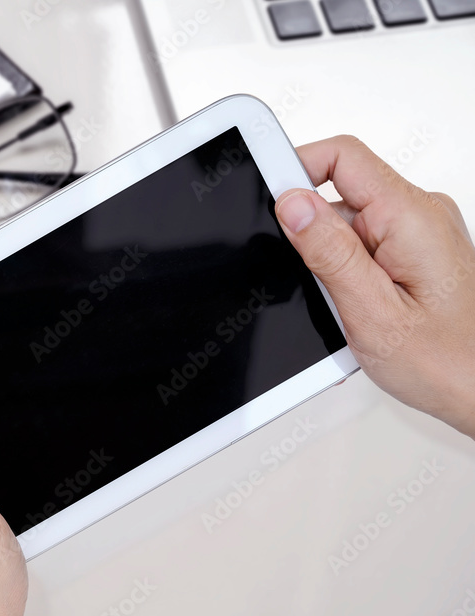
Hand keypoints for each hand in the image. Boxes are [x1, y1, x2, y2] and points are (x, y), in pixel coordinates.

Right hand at [274, 135, 474, 437]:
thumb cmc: (447, 362)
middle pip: (338, 189)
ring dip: (328, 257)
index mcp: (411, 218)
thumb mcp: (371, 312)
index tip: (264, 199)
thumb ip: (329, 252)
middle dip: (307, 230)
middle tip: (311, 279)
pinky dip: (345, 268)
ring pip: (347, 221)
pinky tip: (353, 304)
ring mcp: (419, 231)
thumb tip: (292, 204)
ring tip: (343, 303)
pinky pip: (363, 242)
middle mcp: (420, 214)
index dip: (295, 168)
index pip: (341, 157)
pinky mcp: (415, 250)